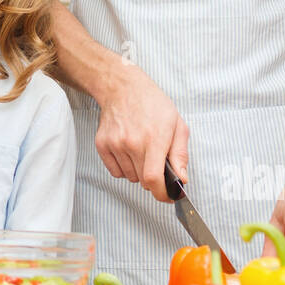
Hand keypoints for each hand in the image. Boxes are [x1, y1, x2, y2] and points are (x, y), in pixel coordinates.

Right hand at [95, 63, 189, 201]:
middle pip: (143, 181)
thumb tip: (182, 179)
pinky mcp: (102, 145)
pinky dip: (124, 167)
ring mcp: (115, 144)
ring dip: (138, 171)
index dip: (162, 194)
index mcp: (154, 138)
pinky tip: (128, 150)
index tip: (167, 196)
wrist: (123, 88)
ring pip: (130, 177)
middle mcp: (132, 143)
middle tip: (156, 160)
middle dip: (154, 178)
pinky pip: (116, 172)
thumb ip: (180, 154)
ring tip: (141, 149)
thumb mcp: (177, 124)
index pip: (153, 179)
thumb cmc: (152, 103)